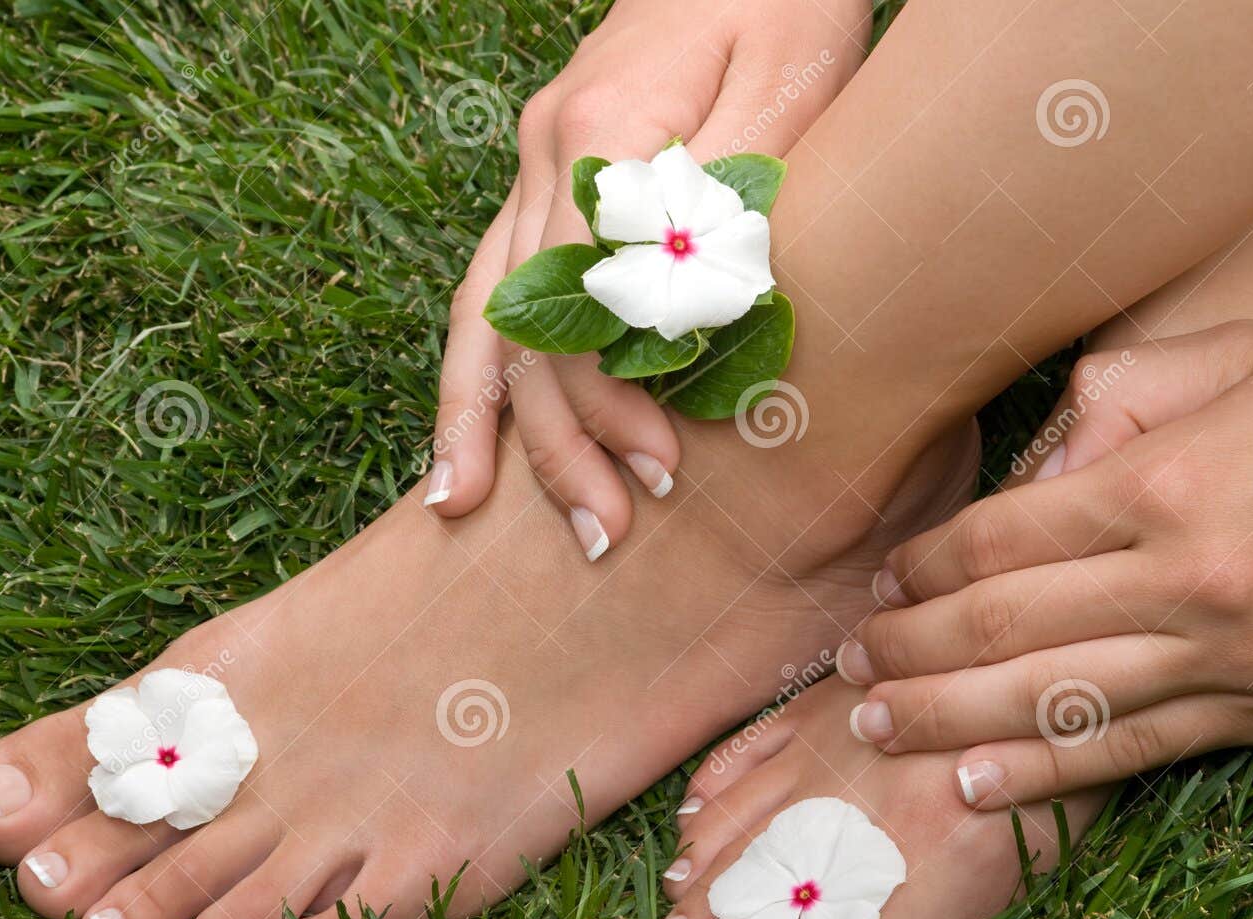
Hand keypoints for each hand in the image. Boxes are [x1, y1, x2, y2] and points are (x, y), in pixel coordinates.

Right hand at [428, 0, 871, 558]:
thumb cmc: (783, 7)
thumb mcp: (791, 81)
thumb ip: (732, 197)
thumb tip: (687, 319)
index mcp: (602, 138)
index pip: (582, 306)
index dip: (612, 402)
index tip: (667, 473)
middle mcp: (543, 157)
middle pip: (521, 324)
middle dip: (553, 441)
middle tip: (602, 532)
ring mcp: (529, 166)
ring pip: (481, 310)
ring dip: (485, 417)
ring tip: (461, 510)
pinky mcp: (541, 180)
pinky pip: (490, 287)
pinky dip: (476, 366)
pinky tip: (468, 433)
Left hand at [833, 321, 1252, 804]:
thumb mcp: (1249, 356)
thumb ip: (1125, 392)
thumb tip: (1038, 455)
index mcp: (1166, 484)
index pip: (1003, 537)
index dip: (926, 565)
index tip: (885, 582)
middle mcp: (1181, 579)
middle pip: (1005, 625)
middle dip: (911, 646)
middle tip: (850, 662)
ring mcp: (1218, 657)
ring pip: (1050, 700)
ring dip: (948, 717)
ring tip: (874, 725)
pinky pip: (1130, 752)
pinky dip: (1045, 774)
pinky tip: (974, 786)